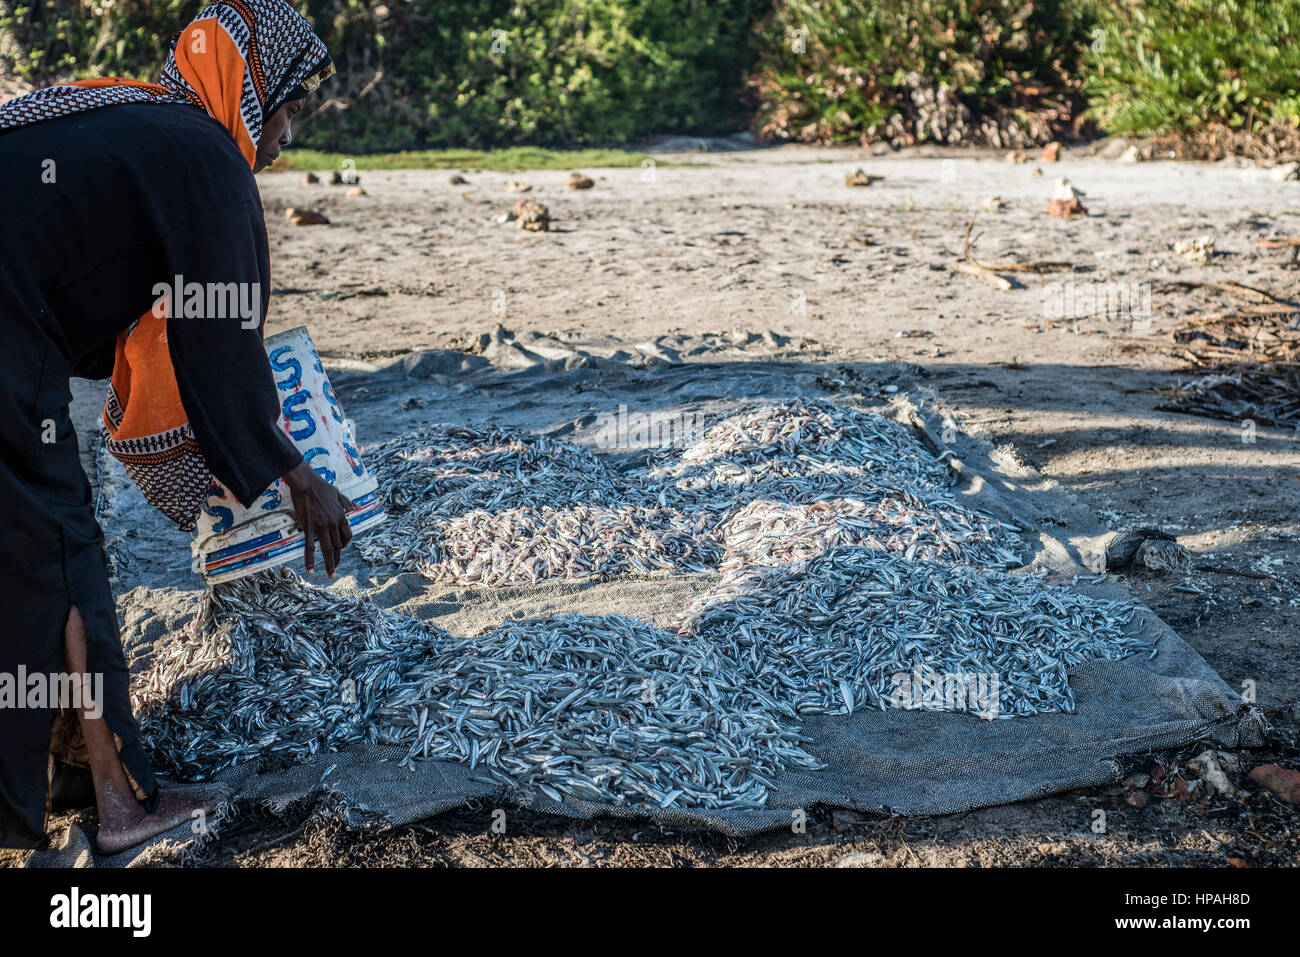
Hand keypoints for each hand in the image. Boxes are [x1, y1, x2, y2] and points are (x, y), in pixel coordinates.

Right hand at [283, 460, 353, 576]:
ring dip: (329, 563)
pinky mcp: (309, 527)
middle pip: (338, 545)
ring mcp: (322, 527)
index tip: (341, 549)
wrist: (306, 483)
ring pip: (327, 549)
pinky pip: (310, 546)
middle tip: (335, 570)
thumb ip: (347, 503)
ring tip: (330, 574)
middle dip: (337, 559)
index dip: (345, 544)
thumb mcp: (337, 494)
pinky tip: (310, 569)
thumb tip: (358, 507)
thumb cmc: (321, 486)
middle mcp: (334, 524)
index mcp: (341, 516)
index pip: (347, 535)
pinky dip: (310, 559)